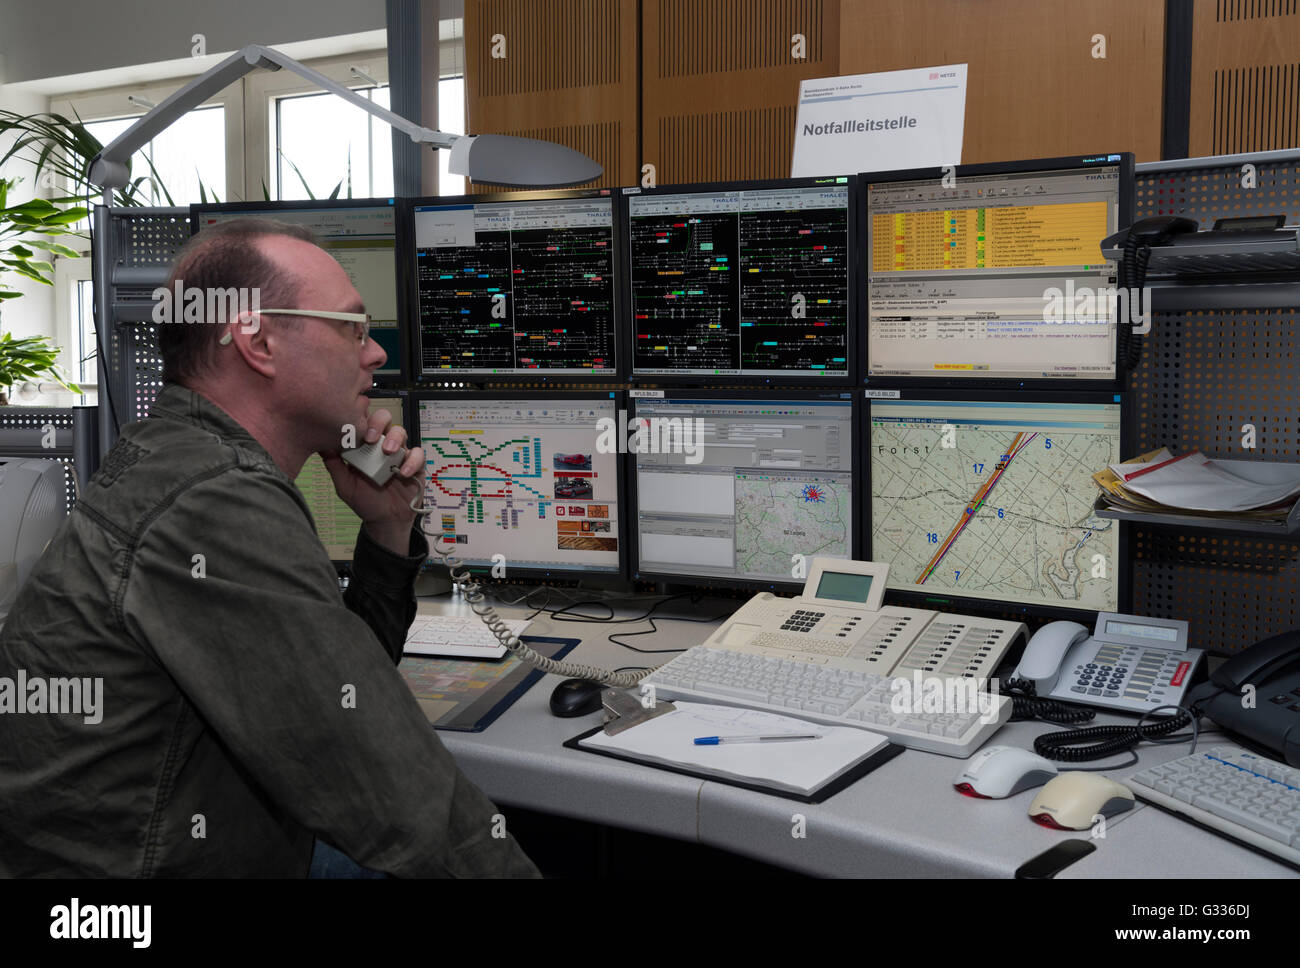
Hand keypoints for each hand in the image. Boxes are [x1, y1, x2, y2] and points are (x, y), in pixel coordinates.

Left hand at [320, 409, 425, 554]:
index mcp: (364, 446)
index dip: (359, 418)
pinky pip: (418, 455)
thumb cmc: (365, 501)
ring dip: (394, 438)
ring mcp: (399, 453)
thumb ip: (334, 466)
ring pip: (401, 432)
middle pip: (384, 419)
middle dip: (377, 423)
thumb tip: (321, 446)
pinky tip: (402, 472)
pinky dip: (412, 461)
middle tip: (370, 438)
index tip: (352, 428)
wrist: (385, 521)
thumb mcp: (344, 485)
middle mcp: (381, 445)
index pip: (363, 422)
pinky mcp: (415, 465)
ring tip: (387, 452)